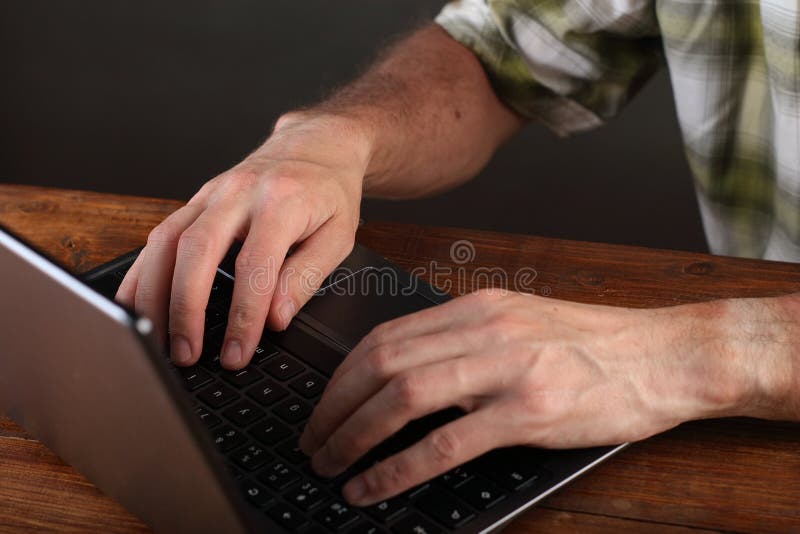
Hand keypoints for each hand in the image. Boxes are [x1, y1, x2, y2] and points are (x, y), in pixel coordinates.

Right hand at [115, 112, 371, 368]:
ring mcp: (211, 193)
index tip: (236, 352)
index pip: (256, 266)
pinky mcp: (195, 200)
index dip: (244, 314)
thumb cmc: (329, 192)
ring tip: (154, 338)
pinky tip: (135, 303)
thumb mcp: (338, 235)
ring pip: (166, 241)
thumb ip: (306, 276)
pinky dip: (143, 272)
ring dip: (154, 294)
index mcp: (282, 200)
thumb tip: (276, 318)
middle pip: (197, 250)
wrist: (315, 145)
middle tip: (185, 353)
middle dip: (186, 307)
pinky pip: (159, 235)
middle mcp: (239, 192)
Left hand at [299, 289, 776, 505]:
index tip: (323, 405)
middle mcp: (484, 329)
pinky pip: (445, 441)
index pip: (386, 336)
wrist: (664, 355)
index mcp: (477, 309)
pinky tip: (373, 484)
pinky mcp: (529, 410)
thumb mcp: (521, 326)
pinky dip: (398, 466)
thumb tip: (408, 378)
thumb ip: (465, 344)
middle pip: (381, 362)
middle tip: (312, 440)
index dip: (342, 375)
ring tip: (329, 463)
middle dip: (334, 406)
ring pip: (403, 396)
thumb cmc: (595, 346)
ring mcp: (506, 367)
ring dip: (354, 434)